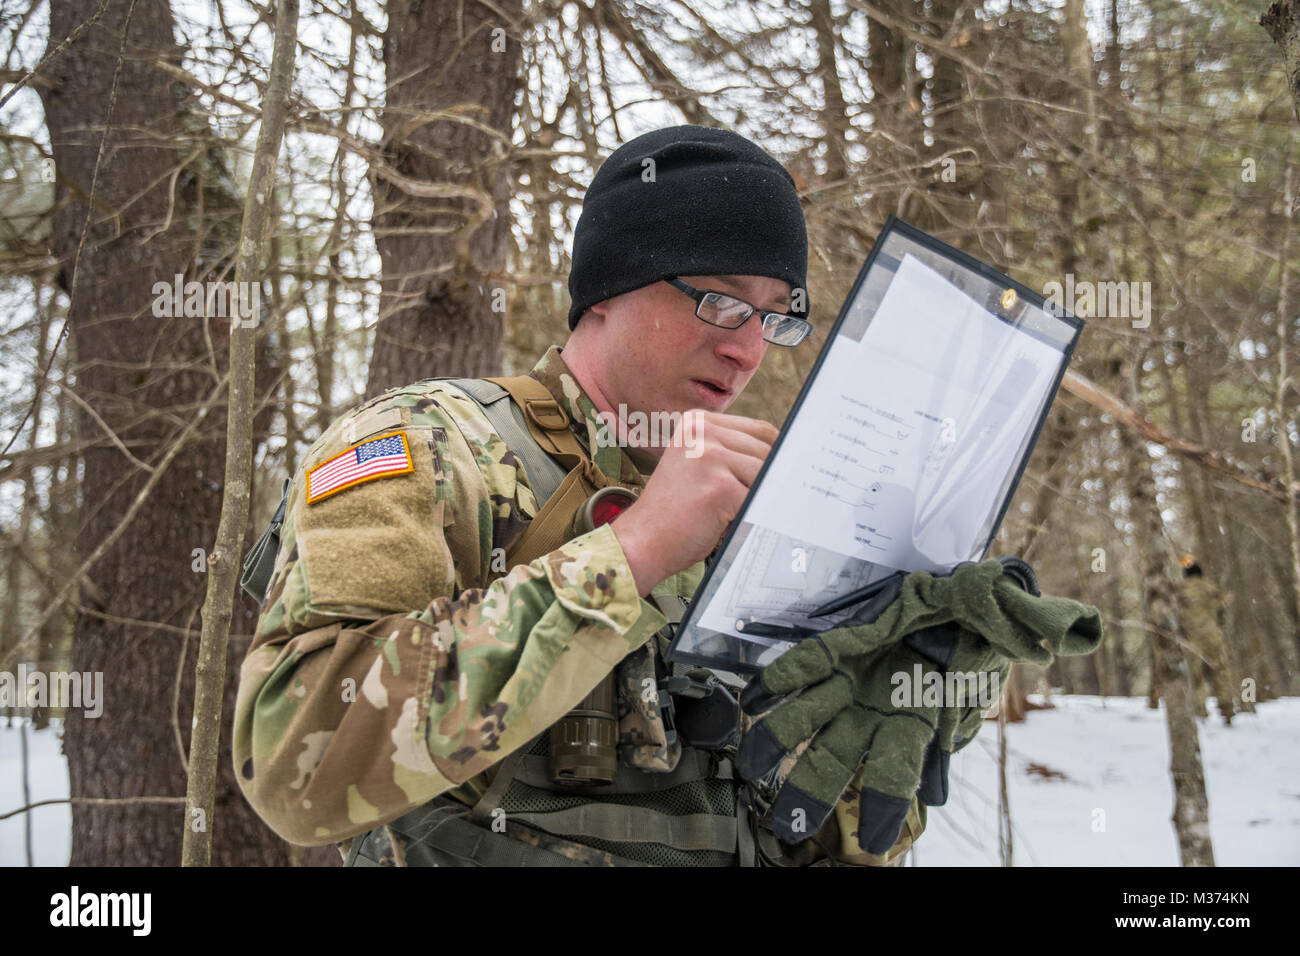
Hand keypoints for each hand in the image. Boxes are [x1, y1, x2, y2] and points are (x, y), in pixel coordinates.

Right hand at [611, 410, 777, 595]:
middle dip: (768, 479)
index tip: (782, 472)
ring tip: (733, 513)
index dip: (776, 453)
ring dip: (757, 498)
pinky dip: (752, 515)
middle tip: (754, 502)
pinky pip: (758, 499)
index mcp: (697, 422)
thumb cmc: (676, 511)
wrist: (642, 541)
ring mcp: (709, 456)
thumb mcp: (700, 467)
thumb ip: (733, 453)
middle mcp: (701, 432)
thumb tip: (789, 457)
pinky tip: (729, 524)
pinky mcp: (719, 485)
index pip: (759, 430)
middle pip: (766, 450)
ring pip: (765, 475)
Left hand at [737, 557, 1102, 850]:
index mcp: (923, 715)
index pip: (903, 770)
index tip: (879, 840)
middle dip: (813, 791)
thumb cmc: (991, 613)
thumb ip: (1038, 626)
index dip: (890, 803)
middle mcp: (881, 707)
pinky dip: (778, 679)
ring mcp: (855, 680)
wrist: (962, 588)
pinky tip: (752, 693)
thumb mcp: (1020, 619)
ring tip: (749, 762)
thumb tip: (1075, 629)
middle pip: (840, 758)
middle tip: (787, 826)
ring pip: (809, 718)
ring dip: (778, 740)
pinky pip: (804, 665)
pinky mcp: (839, 647)